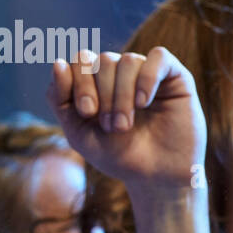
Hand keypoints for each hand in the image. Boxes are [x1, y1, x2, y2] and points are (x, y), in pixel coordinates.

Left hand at [47, 48, 205, 190]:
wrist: (154, 176)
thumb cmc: (115, 155)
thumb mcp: (78, 132)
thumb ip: (60, 99)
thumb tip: (58, 63)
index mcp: (95, 83)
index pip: (80, 61)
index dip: (78, 82)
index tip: (87, 112)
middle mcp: (120, 74)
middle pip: (103, 60)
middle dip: (103, 94)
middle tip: (109, 125)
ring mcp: (146, 73)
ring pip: (128, 60)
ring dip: (122, 94)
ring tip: (124, 124)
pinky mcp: (175, 77)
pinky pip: (159, 56)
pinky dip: (147, 78)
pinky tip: (143, 103)